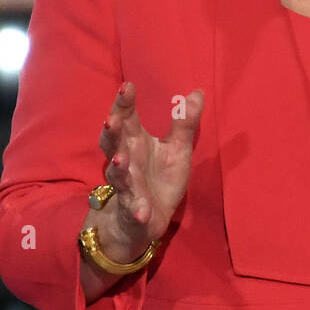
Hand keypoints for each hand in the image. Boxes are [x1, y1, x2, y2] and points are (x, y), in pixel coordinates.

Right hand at [86, 80, 203, 264]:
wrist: (141, 222)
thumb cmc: (158, 179)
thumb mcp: (177, 149)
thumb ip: (184, 123)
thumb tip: (198, 92)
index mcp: (135, 143)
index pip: (126, 119)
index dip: (124, 104)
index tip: (127, 86)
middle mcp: (126, 162)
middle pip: (113, 144)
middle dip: (112, 133)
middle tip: (111, 120)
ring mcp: (127, 187)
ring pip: (118, 176)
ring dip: (118, 168)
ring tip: (119, 160)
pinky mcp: (133, 212)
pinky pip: (133, 211)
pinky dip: (136, 210)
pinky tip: (140, 211)